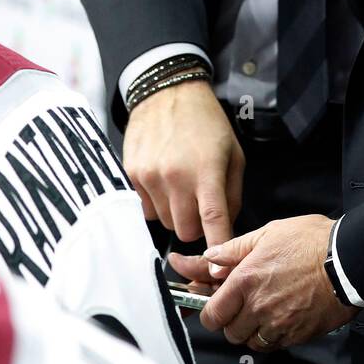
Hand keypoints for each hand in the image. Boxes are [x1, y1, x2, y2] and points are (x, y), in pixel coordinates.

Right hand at [124, 79, 244, 247]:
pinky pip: (145, 208)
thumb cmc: (206, 123)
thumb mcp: (233, 153)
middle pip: (186, 231)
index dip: (217, 249)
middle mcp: (175, 176)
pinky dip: (156, 202)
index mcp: (206, 170)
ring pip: (165, 222)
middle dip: (196, 224)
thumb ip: (232, 195)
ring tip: (180, 184)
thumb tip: (224, 230)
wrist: (166, 92)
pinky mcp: (131, 174)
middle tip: (200, 202)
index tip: (220, 272)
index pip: (213, 221)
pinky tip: (163, 179)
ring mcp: (150, 176)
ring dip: (175, 212)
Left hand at [174, 215, 357, 350]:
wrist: (348, 260)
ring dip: (252, 332)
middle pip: (230, 333)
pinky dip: (274, 336)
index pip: (212, 314)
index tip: (215, 308)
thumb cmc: (312, 241)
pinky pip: (275, 345)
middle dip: (232, 322)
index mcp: (246, 280)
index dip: (210, 313)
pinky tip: (281, 318)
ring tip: (263, 313)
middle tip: (242, 307)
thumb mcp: (269, 233)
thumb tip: (211, 258)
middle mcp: (259, 306)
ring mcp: (279, 324)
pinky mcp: (298, 335)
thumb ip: (235, 248)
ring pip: (252, 343)